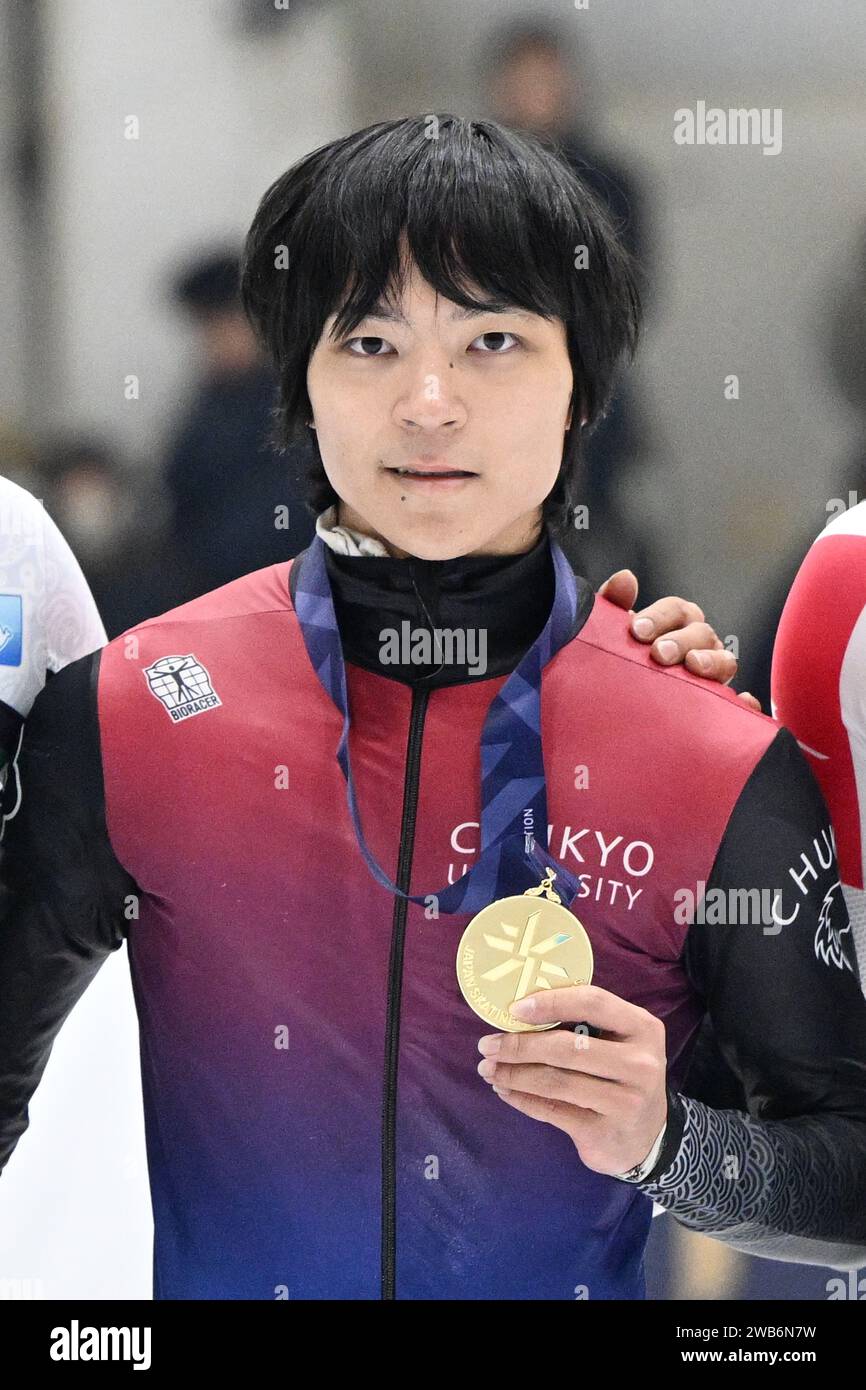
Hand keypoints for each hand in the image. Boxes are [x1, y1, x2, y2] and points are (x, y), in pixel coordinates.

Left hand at [476, 983, 667, 1176]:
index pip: (592, 1003)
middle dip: (519, 1045)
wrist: (648, 1139)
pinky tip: (505, 1090)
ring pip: (554, 1081)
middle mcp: (640, 1064)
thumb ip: (585, 1024)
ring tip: (489, 1069)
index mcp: (643, 1028)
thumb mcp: (620, 1043)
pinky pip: (551, 1110)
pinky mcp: (603, 1132)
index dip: (550, 1002)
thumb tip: (520, 1012)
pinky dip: (521, 1098)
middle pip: (566, 1047)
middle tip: (486, 1045)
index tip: (514, 1009)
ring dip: (514, 1074)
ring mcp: (624, 1102)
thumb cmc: (622, 1077)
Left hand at [598, 569, 761, 713]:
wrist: (624, 701)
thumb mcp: (613, 632)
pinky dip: (745, 702)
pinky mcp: (721, 703)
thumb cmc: (624, 657)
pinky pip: (741, 703)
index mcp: (676, 622)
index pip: (676, 609)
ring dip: (712, 663)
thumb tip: (625, 579)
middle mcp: (699, 643)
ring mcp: (714, 672)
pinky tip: (742, 702)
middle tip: (659, 653)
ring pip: (726, 661)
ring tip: (693, 666)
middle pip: (701, 633)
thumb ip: (614, 602)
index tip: (637, 630)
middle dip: (680, 641)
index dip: (659, 616)